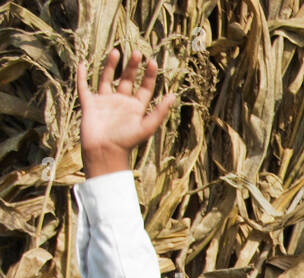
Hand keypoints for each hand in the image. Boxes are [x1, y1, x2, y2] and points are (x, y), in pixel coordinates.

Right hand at [77, 49, 174, 177]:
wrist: (105, 151)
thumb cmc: (127, 142)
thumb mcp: (147, 126)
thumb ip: (160, 111)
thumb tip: (174, 95)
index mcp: (136, 108)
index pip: (144, 88)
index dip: (149, 75)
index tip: (152, 62)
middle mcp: (121, 102)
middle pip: (127, 80)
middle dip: (132, 67)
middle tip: (136, 52)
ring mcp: (105, 102)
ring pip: (107, 79)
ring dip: (111, 65)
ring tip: (116, 51)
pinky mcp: (89, 103)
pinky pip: (84, 87)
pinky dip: (82, 76)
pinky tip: (82, 63)